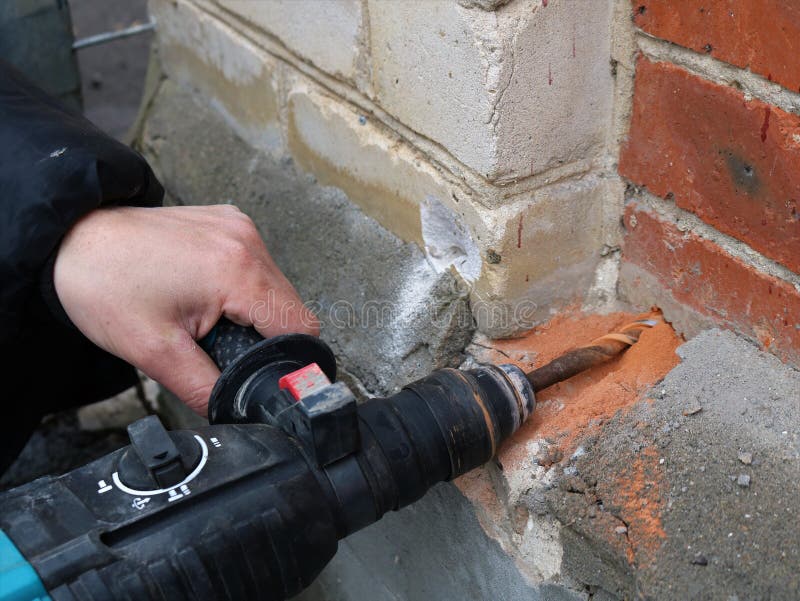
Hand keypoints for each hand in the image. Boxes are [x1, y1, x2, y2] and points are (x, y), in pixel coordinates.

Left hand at [53, 204, 317, 414]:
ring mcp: (239, 227)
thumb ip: (208, 390)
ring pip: (275, 287)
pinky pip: (256, 266)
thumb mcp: (155, 354)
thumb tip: (240, 413)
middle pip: (289, 308)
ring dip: (253, 311)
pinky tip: (205, 292)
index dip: (288, 359)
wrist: (71, 242)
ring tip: (206, 317)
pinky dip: (240, 287)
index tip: (264, 373)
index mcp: (237, 271)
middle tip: (217, 345)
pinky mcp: (229, 222)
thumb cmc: (104, 286)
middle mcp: (246, 241)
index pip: (299, 327)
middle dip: (264, 336)